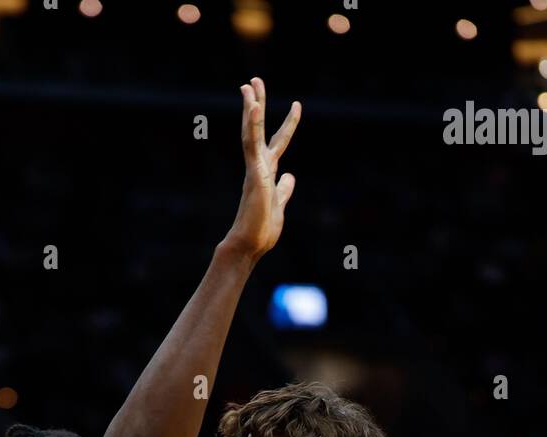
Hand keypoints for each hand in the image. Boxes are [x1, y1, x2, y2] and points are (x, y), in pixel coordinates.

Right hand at [223, 77, 300, 261]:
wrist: (249, 245)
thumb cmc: (262, 230)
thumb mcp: (279, 204)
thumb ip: (284, 189)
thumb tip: (290, 176)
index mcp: (267, 173)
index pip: (278, 142)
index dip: (288, 124)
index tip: (297, 105)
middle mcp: (259, 167)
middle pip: (259, 129)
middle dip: (258, 105)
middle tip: (254, 81)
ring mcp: (255, 169)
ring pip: (252, 132)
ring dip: (251, 107)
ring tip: (249, 85)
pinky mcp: (253, 173)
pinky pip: (251, 144)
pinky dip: (252, 124)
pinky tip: (254, 106)